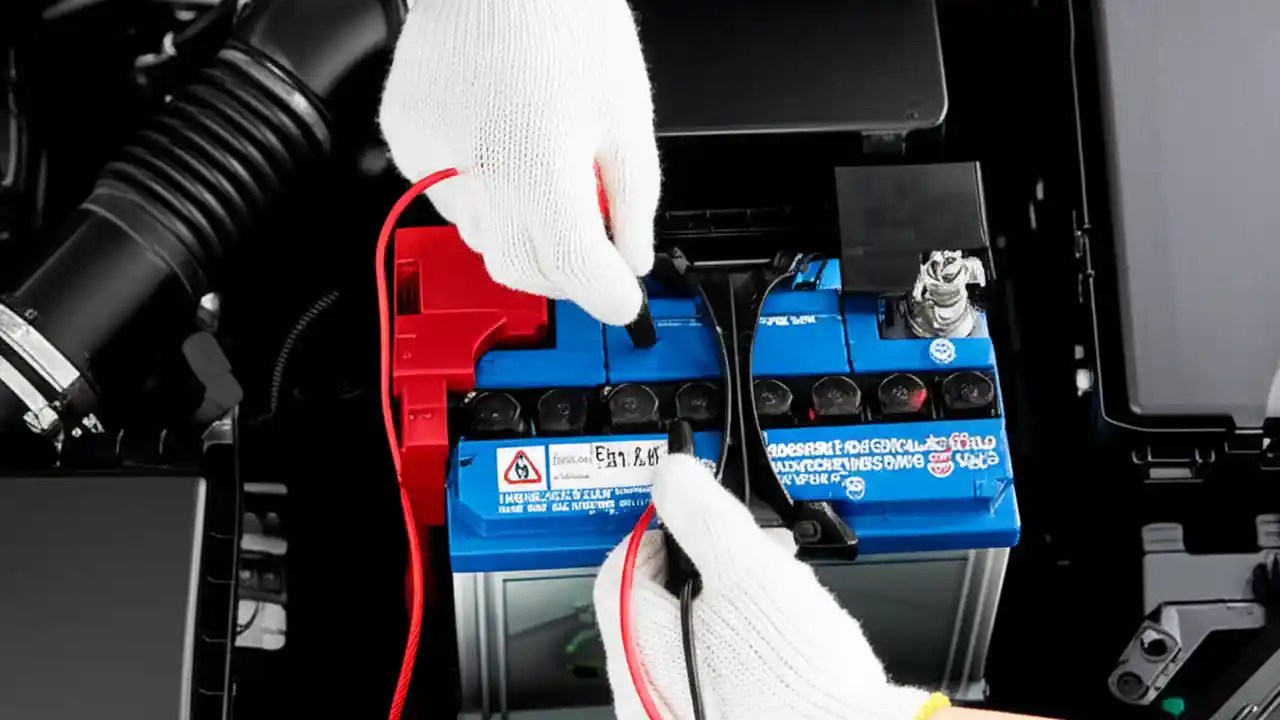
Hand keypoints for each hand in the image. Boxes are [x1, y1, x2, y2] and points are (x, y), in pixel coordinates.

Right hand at [379, 0, 660, 324]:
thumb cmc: (566, 23)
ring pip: (483, 236)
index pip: (575, 271)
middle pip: (522, 270)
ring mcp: (434, 160)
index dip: (606, 294)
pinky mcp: (407, 142)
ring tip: (539, 169)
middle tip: (589, 243)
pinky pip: (448, 195)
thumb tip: (631, 255)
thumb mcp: (628, 116)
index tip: (621, 299)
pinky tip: (500, 145)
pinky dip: (480, 190)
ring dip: (519, 227)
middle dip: (561, 271)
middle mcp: (479, 173)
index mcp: (539, 169)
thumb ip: (634, 200)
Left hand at [593, 454, 935, 719]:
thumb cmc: (798, 680)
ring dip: (731, 595)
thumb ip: (702, 512)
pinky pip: (712, 664)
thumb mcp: (749, 568)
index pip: (621, 569)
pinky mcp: (716, 718)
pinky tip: (780, 626)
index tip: (692, 513)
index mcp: (637, 650)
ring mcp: (679, 711)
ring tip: (779, 582)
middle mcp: (646, 690)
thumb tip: (673, 475)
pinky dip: (739, 635)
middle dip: (708, 559)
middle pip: (655, 600)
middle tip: (747, 547)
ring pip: (688, 631)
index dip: (661, 528)